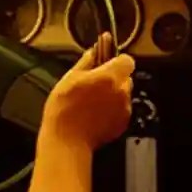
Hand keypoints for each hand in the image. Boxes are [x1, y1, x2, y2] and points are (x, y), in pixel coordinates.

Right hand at [41, 32, 134, 149]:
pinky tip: (97, 114)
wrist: (67, 140)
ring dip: (114, 94)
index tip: (107, 64)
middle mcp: (121, 91)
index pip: (127, 60)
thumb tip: (93, 51)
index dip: (117, 61)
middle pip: (126, 77)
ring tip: (94, 101)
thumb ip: (86, 61)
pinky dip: (114, 109)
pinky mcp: (123, 123)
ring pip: (124, 94)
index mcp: (110, 76)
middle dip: (115, 78)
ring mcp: (124, 108)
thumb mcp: (70, 78)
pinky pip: (122, 109)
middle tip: (96, 84)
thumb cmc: (64, 108)